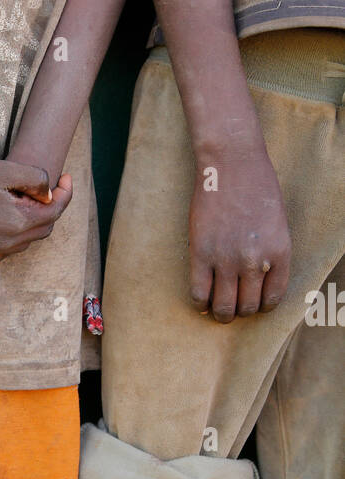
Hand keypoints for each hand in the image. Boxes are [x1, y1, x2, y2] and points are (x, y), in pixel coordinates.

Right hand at [0, 144, 71, 265]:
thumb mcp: (7, 168)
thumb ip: (37, 180)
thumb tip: (48, 195)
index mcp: (16, 223)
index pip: (54, 212)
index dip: (64, 194)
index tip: (65, 178)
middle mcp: (2, 245)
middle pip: (40, 230)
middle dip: (47, 210)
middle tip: (42, 190)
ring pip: (20, 242)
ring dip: (27, 223)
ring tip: (20, 200)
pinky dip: (7, 233)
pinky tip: (0, 214)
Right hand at [189, 148, 290, 321]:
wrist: (232, 164)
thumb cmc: (257, 187)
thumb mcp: (277, 223)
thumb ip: (270, 253)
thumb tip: (255, 279)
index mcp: (279, 252)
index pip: (273, 298)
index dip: (263, 306)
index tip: (255, 303)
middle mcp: (254, 261)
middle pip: (247, 306)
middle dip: (241, 311)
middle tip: (234, 307)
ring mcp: (226, 259)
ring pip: (224, 306)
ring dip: (222, 314)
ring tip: (219, 311)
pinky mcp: (201, 254)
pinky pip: (199, 293)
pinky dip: (200, 303)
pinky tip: (202, 300)